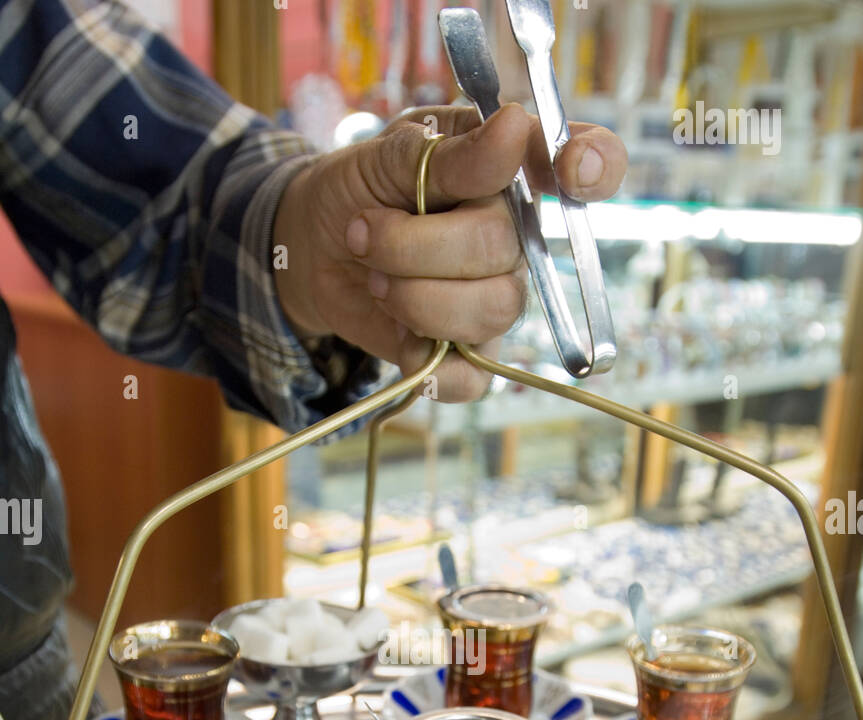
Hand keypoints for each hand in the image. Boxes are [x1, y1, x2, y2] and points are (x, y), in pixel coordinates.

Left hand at [274, 103, 626, 401]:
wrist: (315, 250)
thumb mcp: (390, 156)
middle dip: (417, 247)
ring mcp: (499, 297)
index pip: (590, 164)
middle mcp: (519, 236)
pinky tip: (399, 336)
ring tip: (375, 277)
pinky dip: (429, 365)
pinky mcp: (471, 353)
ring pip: (490, 312)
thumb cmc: (359, 190)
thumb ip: (452, 154)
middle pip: (504, 251)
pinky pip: (473, 378)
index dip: (595, 167)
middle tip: (364, 232)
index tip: (571, 172)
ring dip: (414, 298)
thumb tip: (514, 128)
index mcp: (512, 169)